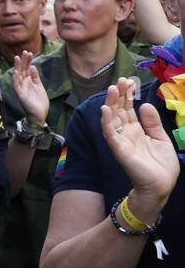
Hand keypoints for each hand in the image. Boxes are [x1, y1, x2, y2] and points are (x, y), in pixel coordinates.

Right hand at [11, 51, 48, 124]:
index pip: (26, 69)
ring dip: (18, 67)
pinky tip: (16, 72)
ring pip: (18, 76)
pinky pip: (16, 86)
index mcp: (28, 81)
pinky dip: (16, 78)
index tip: (30, 53)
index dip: (27, 61)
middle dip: (23, 61)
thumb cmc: (39, 102)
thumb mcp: (39, 86)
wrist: (40, 115)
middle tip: (25, 51)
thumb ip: (35, 77)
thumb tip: (32, 66)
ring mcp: (21, 89)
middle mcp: (23, 84)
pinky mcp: (20, 95)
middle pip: (22, 70)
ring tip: (18, 58)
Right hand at [100, 78, 179, 210]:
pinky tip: (106, 110)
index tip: (128, 81)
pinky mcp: (120, 150)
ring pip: (113, 119)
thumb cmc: (161, 166)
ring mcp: (122, 141)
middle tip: (120, 80)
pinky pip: (111, 134)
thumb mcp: (161, 139)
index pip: (129, 110)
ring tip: (112, 89)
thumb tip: (145, 104)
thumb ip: (153, 123)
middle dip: (119, 95)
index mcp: (137, 131)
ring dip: (111, 104)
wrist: (160, 186)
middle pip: (119, 111)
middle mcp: (126, 134)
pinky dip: (106, 122)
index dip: (128, 95)